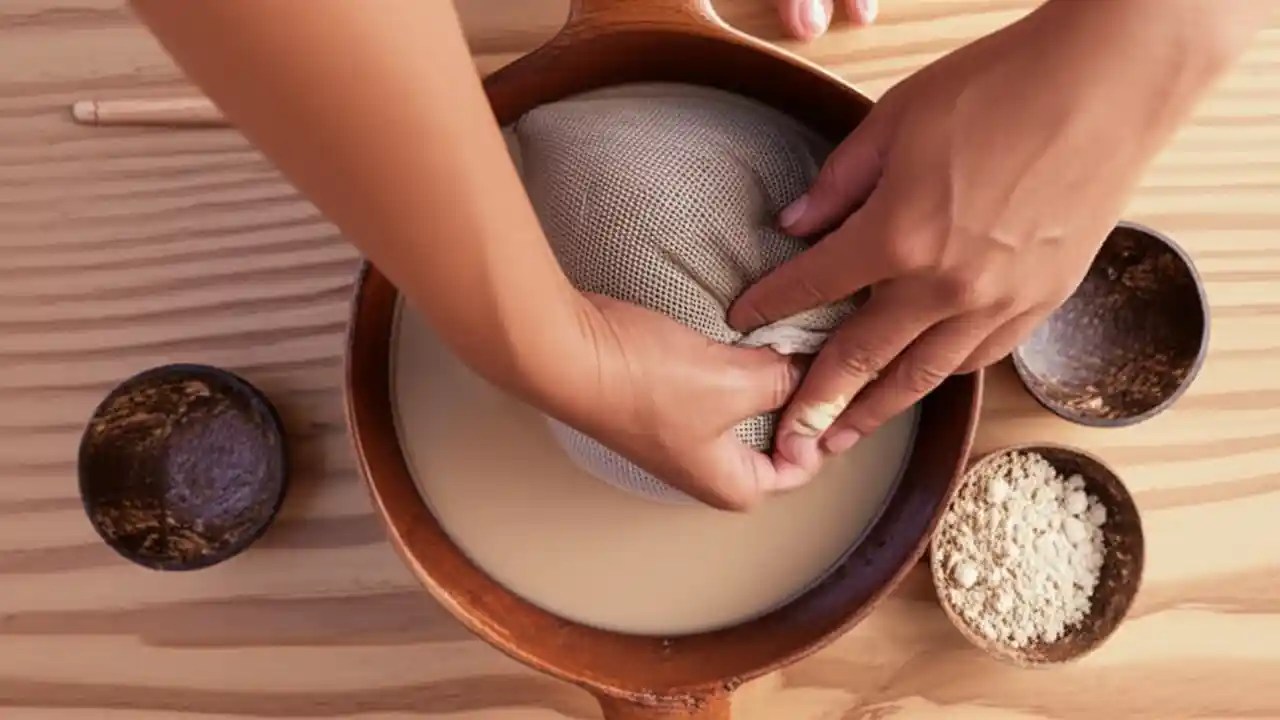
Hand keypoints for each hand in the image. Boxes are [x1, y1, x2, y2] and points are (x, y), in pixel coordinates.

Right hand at [555, 294, 809, 510]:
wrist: (568, 352)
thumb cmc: (646, 380)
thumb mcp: (735, 380)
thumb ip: (786, 379)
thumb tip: (815, 370)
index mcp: (728, 484)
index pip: (800, 469)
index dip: (819, 428)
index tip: (828, 382)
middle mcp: (705, 469)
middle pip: (774, 442)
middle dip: (795, 402)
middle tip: (811, 358)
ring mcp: (680, 436)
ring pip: (745, 412)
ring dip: (764, 380)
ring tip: (778, 344)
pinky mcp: (662, 401)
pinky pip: (716, 390)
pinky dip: (735, 368)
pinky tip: (741, 338)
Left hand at [729, 0, 1246, 472]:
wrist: (1109, 86)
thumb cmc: (1001, 87)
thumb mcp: (896, 118)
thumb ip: (838, 182)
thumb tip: (796, 225)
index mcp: (897, 236)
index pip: (815, 285)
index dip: (773, 303)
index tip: (745, 319)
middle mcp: (944, 285)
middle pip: (863, 357)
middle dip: (818, 400)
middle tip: (791, 436)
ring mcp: (998, 301)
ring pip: (923, 374)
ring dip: (878, 410)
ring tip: (845, 435)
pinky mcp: (1042, 302)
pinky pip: (980, 357)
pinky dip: (942, 376)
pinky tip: (921, 385)